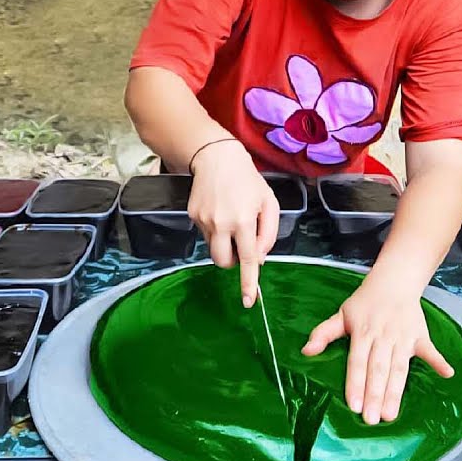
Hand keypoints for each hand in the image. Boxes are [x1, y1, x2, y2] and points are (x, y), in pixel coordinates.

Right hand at [187, 139, 278, 306]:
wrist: (217, 158)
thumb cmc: (249, 181)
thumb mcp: (269, 203)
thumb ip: (268, 233)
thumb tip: (260, 258)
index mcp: (242, 221)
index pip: (247, 259)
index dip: (248, 282)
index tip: (249, 302)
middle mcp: (220, 224)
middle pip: (224, 262)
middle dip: (234, 262)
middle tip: (243, 244)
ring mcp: (202, 221)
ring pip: (214, 249)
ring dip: (225, 244)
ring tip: (232, 220)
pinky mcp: (192, 216)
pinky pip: (206, 235)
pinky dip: (216, 231)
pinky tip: (221, 211)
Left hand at [301, 266, 454, 424]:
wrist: (394, 282)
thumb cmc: (365, 303)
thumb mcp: (341, 314)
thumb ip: (324, 333)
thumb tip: (306, 351)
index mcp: (363, 332)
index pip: (358, 362)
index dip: (356, 384)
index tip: (354, 406)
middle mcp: (383, 336)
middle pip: (378, 370)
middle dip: (375, 395)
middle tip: (372, 419)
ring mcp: (403, 337)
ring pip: (399, 367)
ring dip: (396, 391)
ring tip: (391, 414)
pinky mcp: (420, 336)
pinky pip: (430, 350)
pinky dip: (439, 361)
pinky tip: (447, 373)